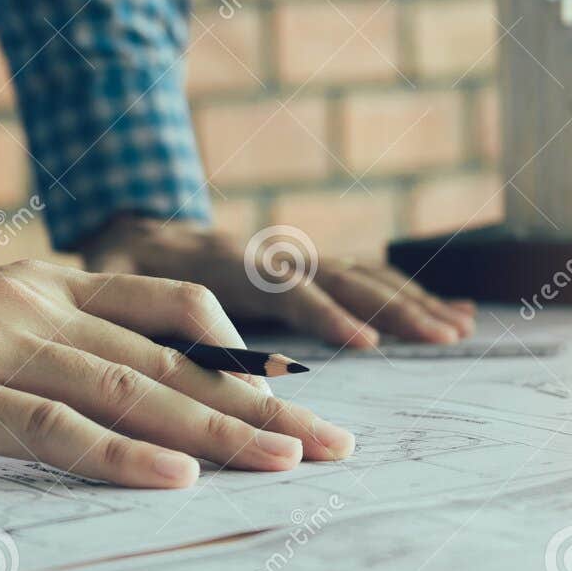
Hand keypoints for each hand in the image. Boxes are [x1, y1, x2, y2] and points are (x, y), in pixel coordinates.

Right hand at [0, 262, 355, 485]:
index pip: (173, 313)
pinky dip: (118, 456)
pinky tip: (176, 480)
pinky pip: (51, 427)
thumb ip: (60, 358)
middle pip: (170, 357)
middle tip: (334, 447)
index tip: (307, 400)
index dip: (246, 357)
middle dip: (259, 406)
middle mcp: (30, 300)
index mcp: (47, 284)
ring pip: (126, 389)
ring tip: (287, 464)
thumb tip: (146, 406)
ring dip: (215, 430)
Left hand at [80, 215, 475, 347]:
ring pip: (362, 274)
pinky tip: (452, 315)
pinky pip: (365, 278)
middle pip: (343, 275)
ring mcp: (293, 258)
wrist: (130, 225)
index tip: (365, 344)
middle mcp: (270, 253)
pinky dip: (408, 296)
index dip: (325, 312)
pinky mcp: (305, 270)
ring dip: (412, 301)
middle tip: (443, 338)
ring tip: (460, 328)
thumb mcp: (111, 279)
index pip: (286, 285)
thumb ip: (134, 304)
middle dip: (394, 307)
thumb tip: (156, 343)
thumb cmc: (117, 264)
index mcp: (226, 259)